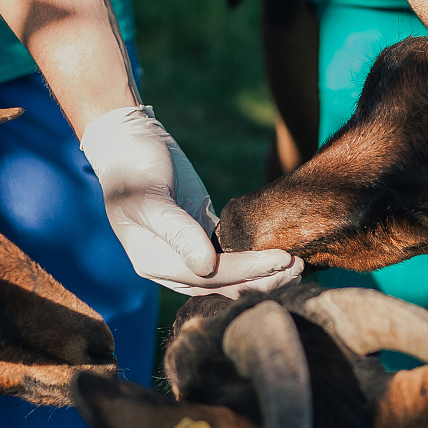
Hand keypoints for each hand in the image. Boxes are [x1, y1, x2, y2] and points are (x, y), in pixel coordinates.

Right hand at [80, 106, 303, 297]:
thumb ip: (177, 232)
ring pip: (228, 277)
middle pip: (222, 285)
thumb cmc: (133, 165)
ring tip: (297, 266)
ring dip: (262, 275)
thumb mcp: (150, 196)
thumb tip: (206, 267)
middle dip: (262, 278)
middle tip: (300, 267)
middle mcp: (169, 266)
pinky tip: (278, 256)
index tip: (282, 260)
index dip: (247, 270)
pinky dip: (253, 260)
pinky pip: (228, 258)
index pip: (208, 276)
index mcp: (152, 262)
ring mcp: (183, 254)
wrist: (128, 142)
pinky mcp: (198, 238)